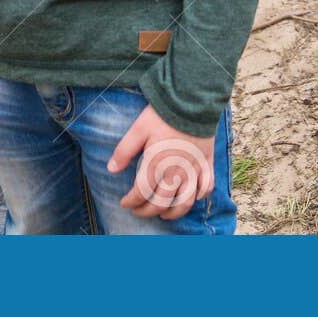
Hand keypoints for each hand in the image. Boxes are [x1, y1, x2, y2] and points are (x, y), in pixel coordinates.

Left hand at [107, 103, 215, 219]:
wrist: (191, 101)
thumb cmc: (162, 115)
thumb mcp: (138, 129)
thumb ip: (124, 151)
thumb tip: (111, 169)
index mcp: (157, 165)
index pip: (142, 193)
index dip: (131, 202)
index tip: (124, 203)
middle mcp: (176, 172)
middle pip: (162, 203)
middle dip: (147, 211)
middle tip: (139, 211)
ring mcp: (194, 169)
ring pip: (185, 202)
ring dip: (174, 213)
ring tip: (164, 215)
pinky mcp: (207, 162)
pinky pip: (206, 186)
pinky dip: (200, 196)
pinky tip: (193, 198)